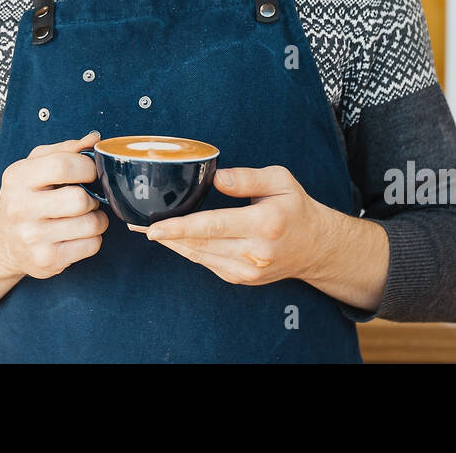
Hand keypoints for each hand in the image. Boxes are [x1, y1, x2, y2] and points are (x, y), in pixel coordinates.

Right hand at [0, 131, 108, 279]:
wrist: (2, 241)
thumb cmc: (25, 197)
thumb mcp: (34, 166)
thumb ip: (65, 150)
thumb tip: (94, 140)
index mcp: (17, 178)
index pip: (62, 165)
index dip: (87, 167)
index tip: (90, 172)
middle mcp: (21, 209)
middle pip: (79, 199)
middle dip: (91, 197)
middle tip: (85, 198)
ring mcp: (33, 238)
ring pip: (91, 224)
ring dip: (96, 219)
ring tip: (82, 217)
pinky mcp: (46, 260)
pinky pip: (92, 245)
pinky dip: (92, 238)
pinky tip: (77, 234)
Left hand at [143, 166, 330, 284]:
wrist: (316, 247)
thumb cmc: (296, 209)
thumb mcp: (280, 180)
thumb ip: (247, 177)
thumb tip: (217, 179)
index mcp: (265, 223)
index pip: (214, 226)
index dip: (181, 228)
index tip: (155, 228)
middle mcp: (256, 251)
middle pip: (201, 245)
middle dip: (168, 236)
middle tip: (139, 226)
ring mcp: (248, 270)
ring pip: (201, 257)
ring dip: (174, 245)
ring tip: (150, 232)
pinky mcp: (242, 279)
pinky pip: (208, 264)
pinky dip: (190, 252)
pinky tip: (176, 240)